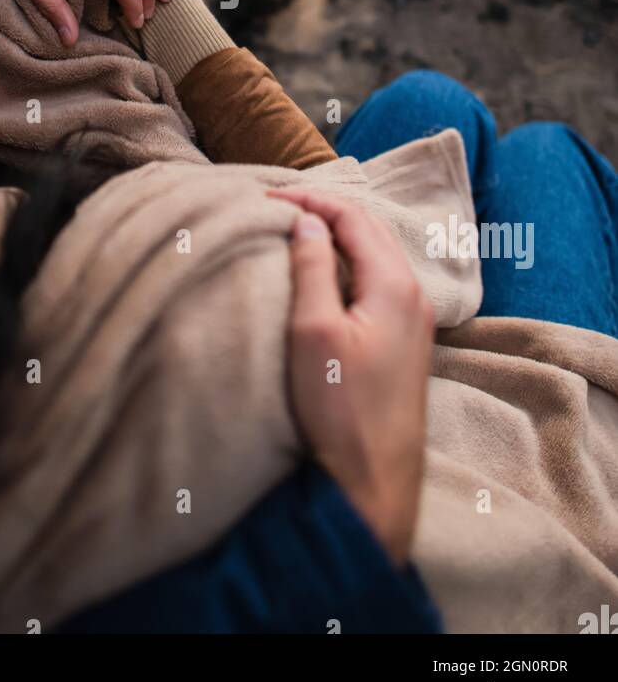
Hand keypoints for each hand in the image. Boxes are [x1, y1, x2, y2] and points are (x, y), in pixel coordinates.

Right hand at [269, 189, 433, 565]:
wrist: (374, 482)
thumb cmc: (340, 410)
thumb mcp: (313, 333)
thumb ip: (313, 269)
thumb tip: (306, 222)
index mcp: (395, 286)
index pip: (353, 218)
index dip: (310, 200)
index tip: (267, 199)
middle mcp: (414, 296)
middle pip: (370, 230)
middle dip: (325, 211)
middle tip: (278, 207)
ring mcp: (414, 321)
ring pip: (376, 255)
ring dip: (338, 237)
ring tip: (294, 232)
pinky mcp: (405, 343)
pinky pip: (378, 281)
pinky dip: (349, 263)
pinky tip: (323, 274)